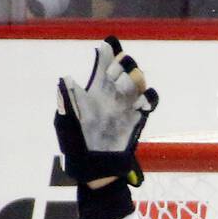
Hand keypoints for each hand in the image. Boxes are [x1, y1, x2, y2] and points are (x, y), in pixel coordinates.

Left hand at [55, 36, 157, 186]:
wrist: (93, 170)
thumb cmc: (75, 147)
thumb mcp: (66, 125)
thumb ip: (67, 102)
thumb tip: (66, 79)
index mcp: (95, 89)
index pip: (105, 61)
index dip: (108, 50)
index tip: (105, 48)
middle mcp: (112, 93)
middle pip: (125, 63)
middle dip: (121, 63)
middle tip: (111, 76)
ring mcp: (126, 104)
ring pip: (139, 77)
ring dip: (133, 77)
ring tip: (122, 89)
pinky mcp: (138, 117)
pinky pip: (151, 98)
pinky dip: (148, 96)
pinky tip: (138, 104)